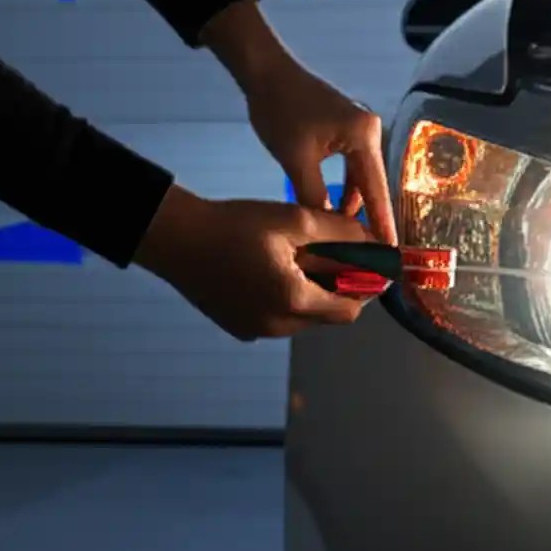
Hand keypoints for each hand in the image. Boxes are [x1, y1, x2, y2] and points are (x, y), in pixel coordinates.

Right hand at [133, 184, 376, 340]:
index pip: (350, 309)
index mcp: (293, 302)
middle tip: (329, 251)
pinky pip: (279, 317)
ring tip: (293, 255)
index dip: (364, 287)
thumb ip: (341, 232)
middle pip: (328, 315)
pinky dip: (286, 297)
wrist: (175, 238)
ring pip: (304, 316)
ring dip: (311, 291)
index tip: (367, 263)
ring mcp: (256, 331)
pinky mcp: (240, 328)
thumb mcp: (295, 220)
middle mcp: (277, 326)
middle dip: (337, 286)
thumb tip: (375, 241)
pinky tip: (268, 267)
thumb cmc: (235, 224)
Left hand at [200, 0, 397, 244]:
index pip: (376, 188)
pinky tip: (331, 206)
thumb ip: (313, 196)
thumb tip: (326, 228)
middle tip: (369, 250)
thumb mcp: (296, 159)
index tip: (391, 250)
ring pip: (360, 176)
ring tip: (348, 235)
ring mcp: (359, 129)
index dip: (382, 221)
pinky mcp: (346, 129)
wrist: (265, 71)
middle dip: (368, 216)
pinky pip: (350, 166)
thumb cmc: (280, 110)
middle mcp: (370, 132)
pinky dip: (342, 186)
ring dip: (351, 202)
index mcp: (364, 136)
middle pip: (372, 183)